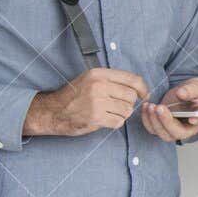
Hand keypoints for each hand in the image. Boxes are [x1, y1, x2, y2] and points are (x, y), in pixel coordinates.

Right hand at [24, 67, 148, 136]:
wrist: (53, 111)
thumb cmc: (75, 96)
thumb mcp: (91, 79)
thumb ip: (113, 80)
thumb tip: (140, 88)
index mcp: (99, 74)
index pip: (132, 79)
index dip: (143, 88)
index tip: (144, 95)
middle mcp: (99, 86)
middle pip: (131, 96)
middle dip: (128, 103)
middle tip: (116, 106)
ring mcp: (97, 102)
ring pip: (127, 110)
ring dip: (121, 114)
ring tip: (108, 112)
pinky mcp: (96, 117)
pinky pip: (119, 122)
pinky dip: (115, 123)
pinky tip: (104, 119)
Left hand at [140, 77, 197, 142]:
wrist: (184, 94)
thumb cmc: (194, 92)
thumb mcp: (196, 86)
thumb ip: (190, 90)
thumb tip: (181, 93)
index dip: (197, 122)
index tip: (192, 119)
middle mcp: (189, 128)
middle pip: (178, 133)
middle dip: (167, 122)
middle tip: (160, 108)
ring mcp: (174, 130)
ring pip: (163, 133)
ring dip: (155, 121)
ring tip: (151, 106)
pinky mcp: (163, 127)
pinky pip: (153, 128)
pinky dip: (147, 119)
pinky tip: (146, 106)